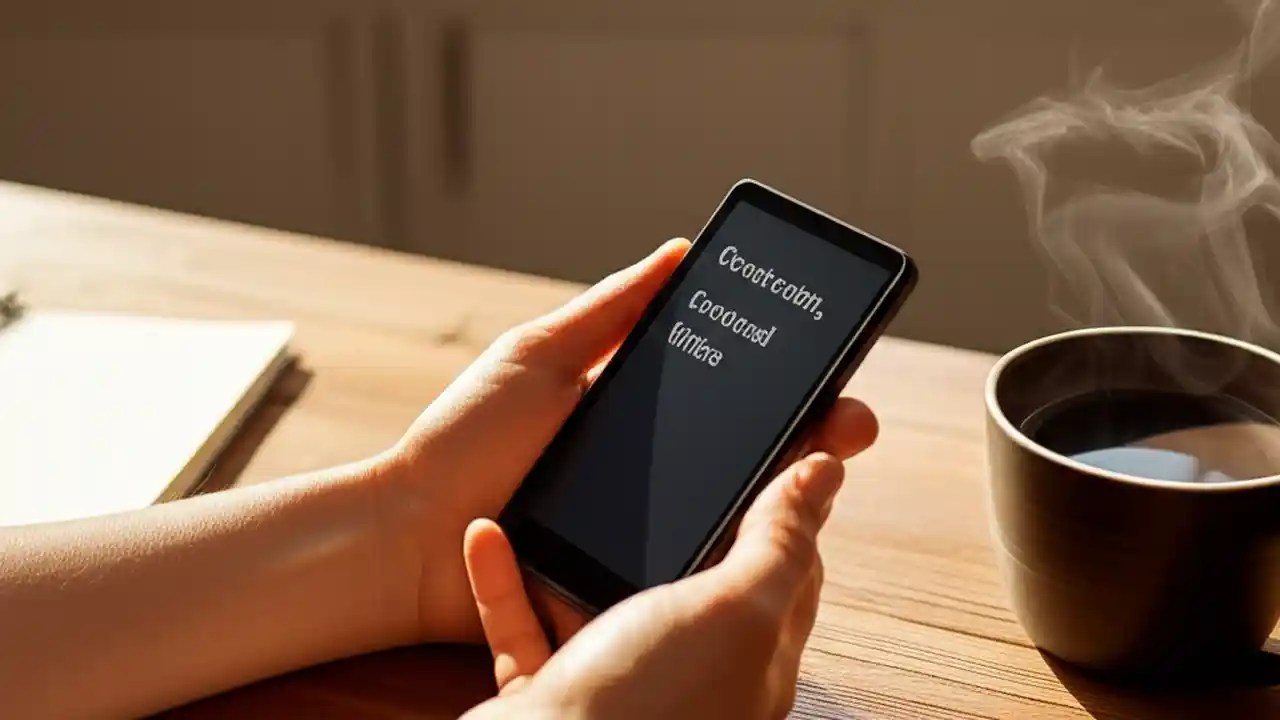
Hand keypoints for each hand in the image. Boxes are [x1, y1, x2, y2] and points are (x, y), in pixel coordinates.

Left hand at [382, 239, 876, 644]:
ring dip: (785, 494)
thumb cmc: (465, 442)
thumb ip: (608, 309)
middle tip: (851, 424)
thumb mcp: (539, 356)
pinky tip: (772, 528)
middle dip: (810, 435)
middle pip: (748, 455)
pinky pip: (693, 568)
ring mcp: (644, 530)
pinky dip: (735, 550)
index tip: (829, 366)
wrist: (410, 538)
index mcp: (637, 417)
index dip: (783, 384)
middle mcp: (652, 473)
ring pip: (735, 514)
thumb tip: (679, 251)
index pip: (729, 397)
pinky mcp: (629, 580)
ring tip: (826, 472)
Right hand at [461, 451, 854, 719]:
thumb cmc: (649, 709)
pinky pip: (526, 626)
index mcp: (752, 660)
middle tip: (669, 452)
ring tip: (570, 485)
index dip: (786, 508)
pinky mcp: (550, 698)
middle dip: (680, 517)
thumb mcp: (736, 612)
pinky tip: (489, 534)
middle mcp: (688, 675)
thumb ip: (777, 545)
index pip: (787, 572)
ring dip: (581, 543)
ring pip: (603, 597)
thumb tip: (825, 473)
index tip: (780, 445)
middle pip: (692, 579)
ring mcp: (618, 687)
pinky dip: (506, 579)